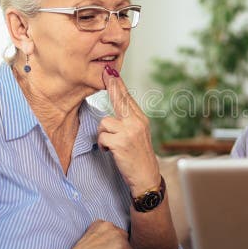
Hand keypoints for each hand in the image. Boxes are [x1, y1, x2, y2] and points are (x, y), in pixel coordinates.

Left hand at [99, 67, 159, 194]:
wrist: (146, 176)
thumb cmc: (139, 156)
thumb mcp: (138, 134)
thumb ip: (129, 120)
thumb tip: (117, 106)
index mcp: (141, 119)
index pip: (127, 98)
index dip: (118, 85)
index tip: (111, 72)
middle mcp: (137, 123)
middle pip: (119, 100)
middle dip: (111, 86)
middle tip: (105, 72)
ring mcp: (129, 132)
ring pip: (104, 122)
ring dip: (104, 134)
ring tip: (111, 144)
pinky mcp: (120, 143)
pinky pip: (102, 137)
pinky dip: (103, 145)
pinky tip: (110, 151)